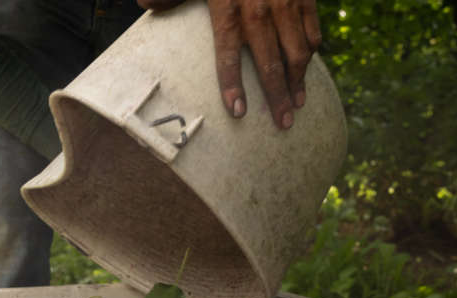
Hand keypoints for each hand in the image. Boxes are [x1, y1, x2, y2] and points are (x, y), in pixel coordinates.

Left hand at [138, 0, 320, 128]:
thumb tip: (145, 3)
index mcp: (228, 4)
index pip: (228, 52)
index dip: (232, 83)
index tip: (237, 112)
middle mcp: (260, 6)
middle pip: (271, 61)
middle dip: (277, 96)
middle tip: (283, 125)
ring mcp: (286, 1)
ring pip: (298, 50)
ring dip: (299, 81)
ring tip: (298, 105)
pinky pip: (312, 29)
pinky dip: (311, 51)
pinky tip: (307, 68)